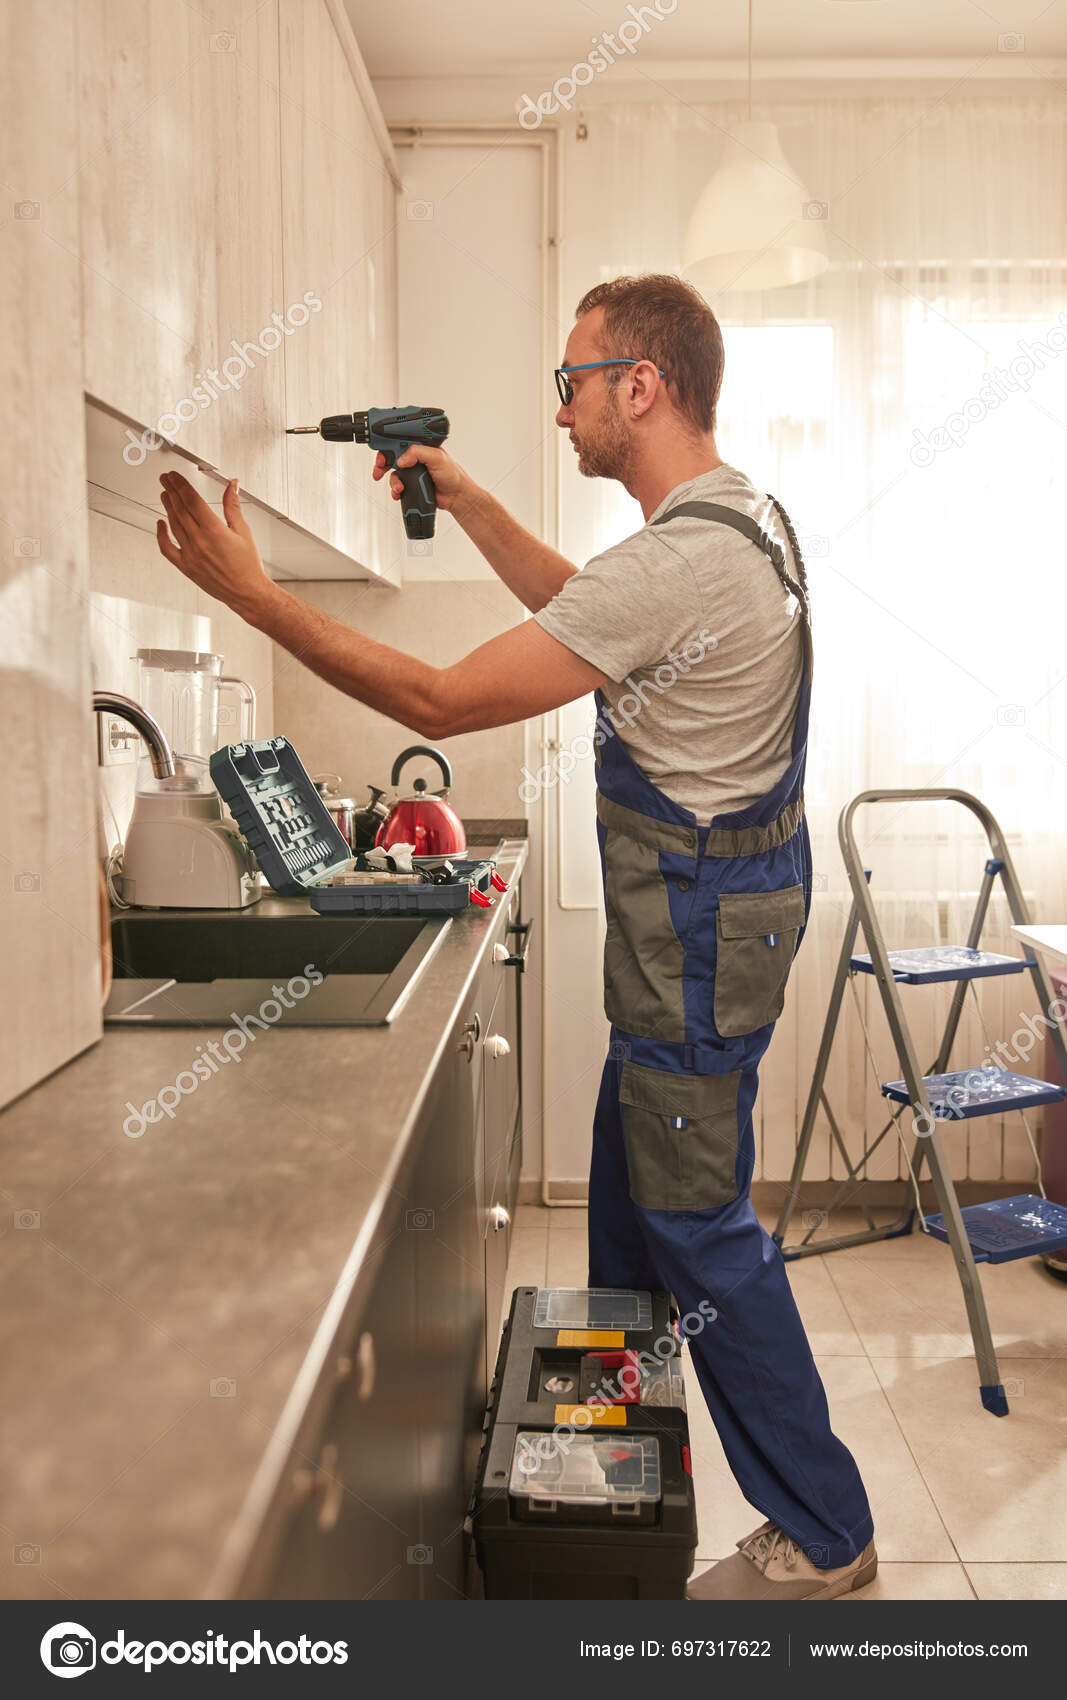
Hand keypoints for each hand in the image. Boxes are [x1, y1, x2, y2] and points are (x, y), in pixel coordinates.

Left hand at [156, 472, 278, 621]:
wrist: (246, 592)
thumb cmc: (248, 566)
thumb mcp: (243, 531)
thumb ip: (233, 506)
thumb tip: (231, 486)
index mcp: (214, 530)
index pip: (191, 500)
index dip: (180, 485)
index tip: (174, 476)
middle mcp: (199, 541)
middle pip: (180, 509)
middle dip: (171, 491)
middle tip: (166, 479)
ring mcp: (190, 554)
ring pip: (173, 524)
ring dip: (167, 507)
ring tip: (165, 494)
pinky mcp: (186, 566)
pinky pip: (167, 548)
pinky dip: (161, 535)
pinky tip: (160, 524)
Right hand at [372, 443, 474, 518]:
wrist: (456, 497)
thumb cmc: (453, 474)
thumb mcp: (437, 457)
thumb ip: (418, 453)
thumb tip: (401, 459)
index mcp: (420, 447)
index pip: (400, 441)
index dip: (388, 444)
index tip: (380, 449)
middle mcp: (415, 458)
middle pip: (391, 457)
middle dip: (382, 463)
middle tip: (379, 469)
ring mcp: (412, 472)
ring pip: (393, 474)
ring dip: (392, 481)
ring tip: (399, 487)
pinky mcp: (411, 486)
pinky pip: (397, 487)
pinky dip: (395, 491)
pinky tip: (400, 493)